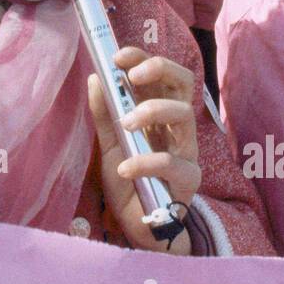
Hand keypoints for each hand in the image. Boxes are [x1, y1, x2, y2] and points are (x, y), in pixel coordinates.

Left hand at [87, 47, 200, 252]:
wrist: (139, 226)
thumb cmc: (130, 180)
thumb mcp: (110, 144)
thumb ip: (104, 113)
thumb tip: (94, 77)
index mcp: (159, 112)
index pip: (161, 75)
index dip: (142, 59)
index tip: (117, 57)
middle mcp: (176, 126)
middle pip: (184, 83)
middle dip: (160, 69)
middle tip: (133, 76)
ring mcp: (186, 150)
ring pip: (184, 116)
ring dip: (153, 111)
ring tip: (126, 122)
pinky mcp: (189, 179)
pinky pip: (174, 164)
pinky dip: (146, 162)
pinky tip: (124, 169)